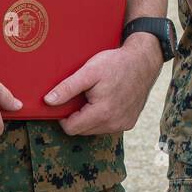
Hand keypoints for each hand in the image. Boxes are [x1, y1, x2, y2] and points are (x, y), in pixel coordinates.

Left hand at [48, 33, 163, 135]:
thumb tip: (48, 101)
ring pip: (94, 129)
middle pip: (82, 130)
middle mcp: (114, 124)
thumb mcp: (89, 71)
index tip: (67, 100)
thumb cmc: (116, 63)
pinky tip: (107, 100)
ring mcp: (123, 124)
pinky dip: (103, 117)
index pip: (71, 128)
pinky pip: (108, 126)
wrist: (143, 61)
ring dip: (90, 117)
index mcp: (102, 113)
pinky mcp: (129, 122)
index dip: (63, 116)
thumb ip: (68, 88)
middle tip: (83, 95)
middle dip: (78, 116)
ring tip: (95, 96)